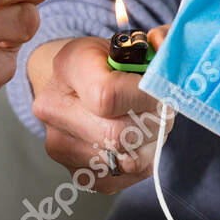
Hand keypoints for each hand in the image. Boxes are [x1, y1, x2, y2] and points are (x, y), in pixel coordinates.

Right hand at [25, 28, 172, 195]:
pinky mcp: (76, 173)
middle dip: (155, 124)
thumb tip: (165, 46)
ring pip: (127, 161)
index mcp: (68, 67)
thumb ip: (158, 42)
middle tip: (163, 109)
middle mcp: (54, 109)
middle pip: (118, 136)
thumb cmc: (105, 64)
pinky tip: (138, 142)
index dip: (146, 98)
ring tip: (149, 123)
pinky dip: (142, 161)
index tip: (159, 90)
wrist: (74, 86)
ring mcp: (60, 146)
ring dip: (152, 144)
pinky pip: (125, 177)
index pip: (108, 97)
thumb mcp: (129, 42)